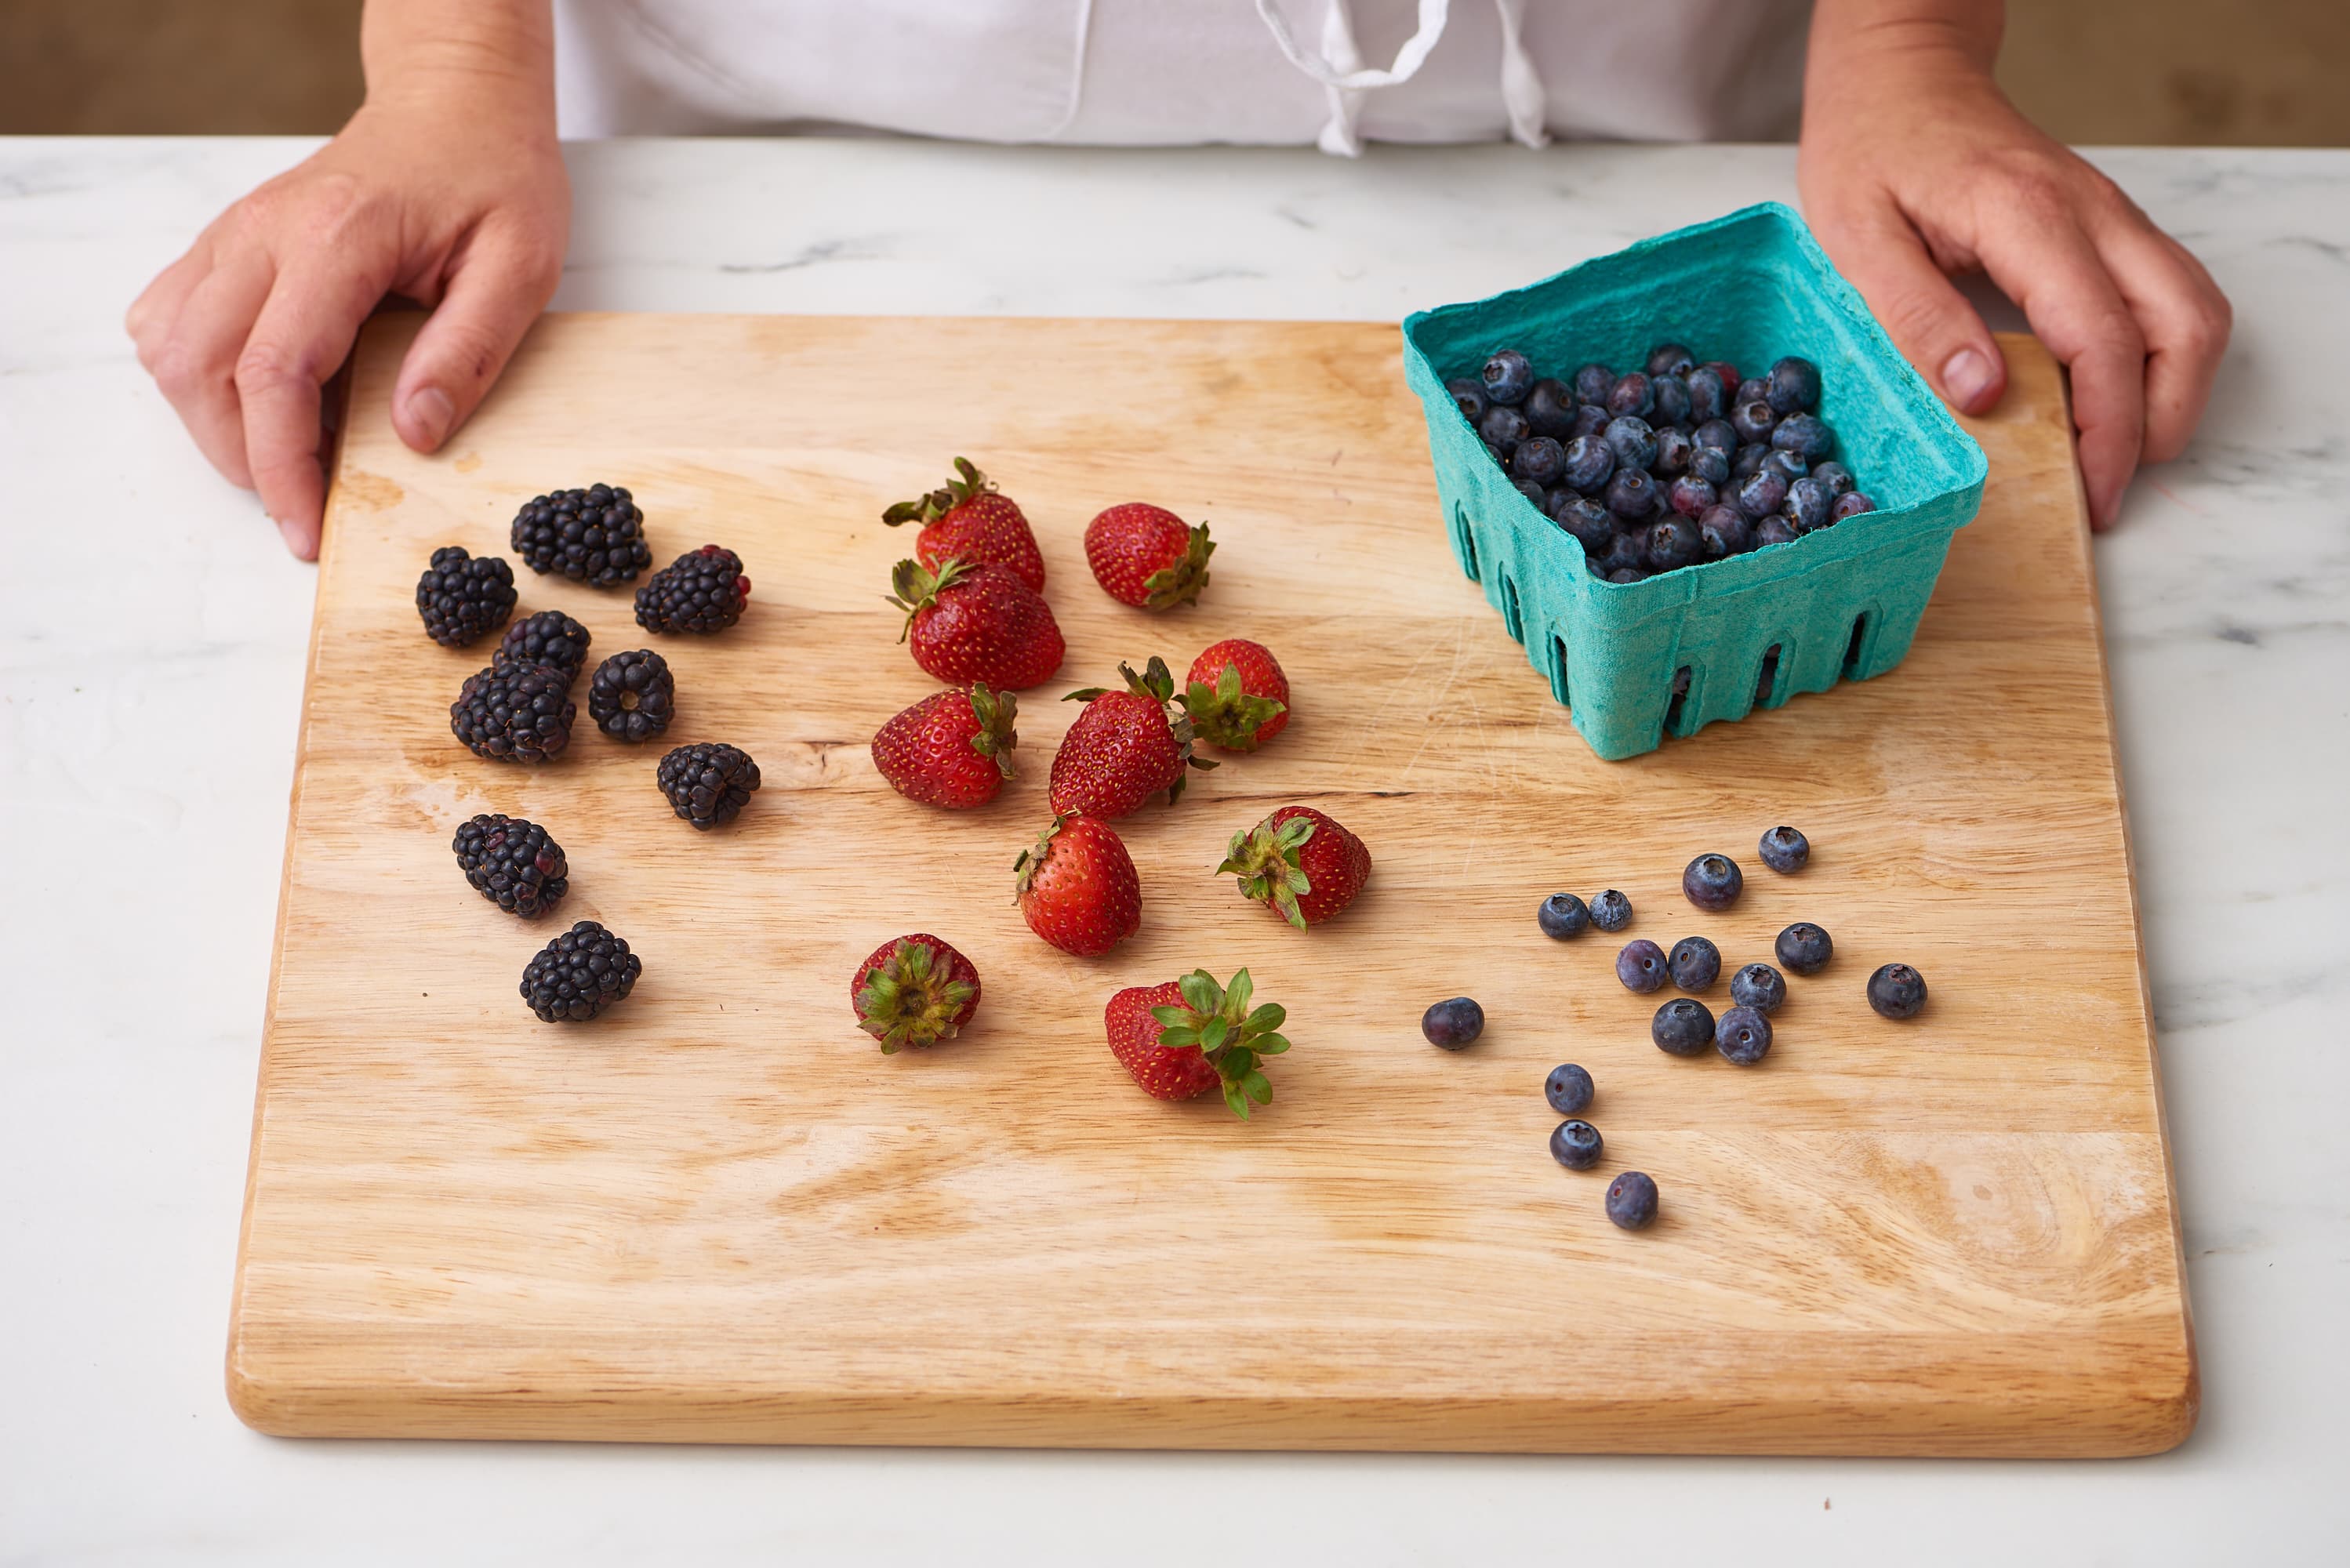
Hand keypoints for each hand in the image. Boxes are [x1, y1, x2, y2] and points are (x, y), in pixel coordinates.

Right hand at [126, 82, 566, 556]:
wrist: (456, 103)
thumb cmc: (494, 177)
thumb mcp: (521, 267)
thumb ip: (468, 351)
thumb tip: (414, 436)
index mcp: (336, 238)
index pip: (273, 371)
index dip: (282, 466)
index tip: (308, 530)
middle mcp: (263, 231)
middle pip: (198, 367)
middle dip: (242, 457)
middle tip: (304, 508)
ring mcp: (236, 232)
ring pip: (169, 345)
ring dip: (212, 421)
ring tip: (289, 457)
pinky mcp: (230, 242)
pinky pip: (172, 316)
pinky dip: (200, 376)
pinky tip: (266, 400)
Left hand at [1798, 10, 2229, 527]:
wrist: (1901, 72)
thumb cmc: (1870, 146)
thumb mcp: (1856, 239)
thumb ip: (1919, 317)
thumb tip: (1984, 397)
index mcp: (2029, 217)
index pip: (2104, 338)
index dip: (2107, 427)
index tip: (2089, 492)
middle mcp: (2092, 213)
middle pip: (2186, 325)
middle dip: (2162, 421)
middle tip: (2108, 490)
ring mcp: (2110, 215)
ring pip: (2194, 310)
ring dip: (2174, 391)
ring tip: (2117, 456)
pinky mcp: (2107, 225)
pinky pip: (2166, 295)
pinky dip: (2160, 357)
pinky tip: (2108, 401)